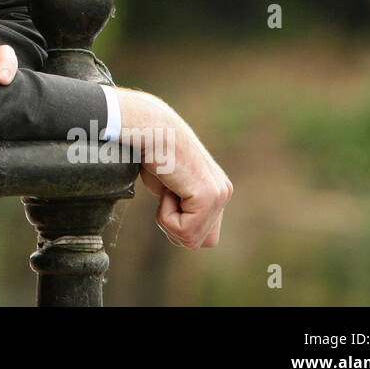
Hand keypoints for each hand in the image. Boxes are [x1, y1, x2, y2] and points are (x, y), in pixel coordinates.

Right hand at [114, 88, 232, 249]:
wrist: (146, 127)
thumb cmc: (148, 149)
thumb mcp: (165, 184)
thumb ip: (178, 203)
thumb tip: (179, 227)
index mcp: (216, 189)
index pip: (204, 235)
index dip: (178, 224)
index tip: (166, 193)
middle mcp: (223, 192)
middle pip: (199, 241)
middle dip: (175, 226)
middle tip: (165, 192)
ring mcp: (219, 195)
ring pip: (189, 239)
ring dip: (167, 218)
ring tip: (165, 186)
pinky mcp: (209, 196)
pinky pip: (183, 230)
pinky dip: (165, 214)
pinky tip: (166, 186)